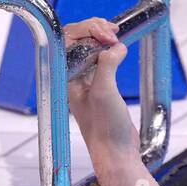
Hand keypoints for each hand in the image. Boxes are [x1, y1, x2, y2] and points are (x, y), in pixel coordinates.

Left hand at [65, 18, 136, 154]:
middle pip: (78, 40)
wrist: (117, 154)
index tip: (108, 36)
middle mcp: (73, 78)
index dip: (87, 31)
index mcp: (66, 78)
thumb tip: (116, 47)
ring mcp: (86, 82)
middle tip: (113, 33)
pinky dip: (109, 50)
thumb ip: (106, 64)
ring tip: (117, 37)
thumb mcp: (104, 91)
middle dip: (95, 30)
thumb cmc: (105, 130)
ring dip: (102, 38)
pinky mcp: (100, 87)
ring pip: (90, 48)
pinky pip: (100, 60)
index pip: (68, 40)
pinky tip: (119, 50)